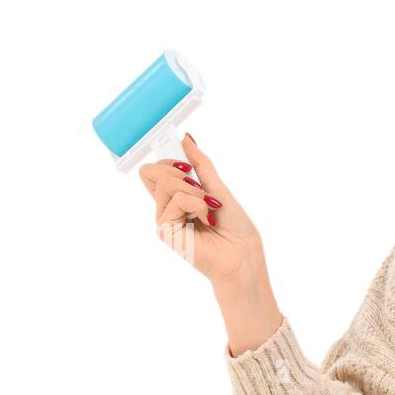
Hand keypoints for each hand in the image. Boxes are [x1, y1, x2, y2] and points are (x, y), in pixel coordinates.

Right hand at [138, 134, 265, 290]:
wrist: (243, 256)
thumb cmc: (236, 228)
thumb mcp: (219, 188)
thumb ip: (200, 164)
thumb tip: (186, 138)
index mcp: (177, 198)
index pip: (156, 169)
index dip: (167, 158)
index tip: (186, 160)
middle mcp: (167, 208)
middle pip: (150, 171)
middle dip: (178, 169)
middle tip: (199, 188)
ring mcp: (164, 219)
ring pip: (164, 181)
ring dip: (194, 190)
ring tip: (208, 208)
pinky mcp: (165, 230)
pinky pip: (175, 200)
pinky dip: (196, 204)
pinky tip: (206, 221)